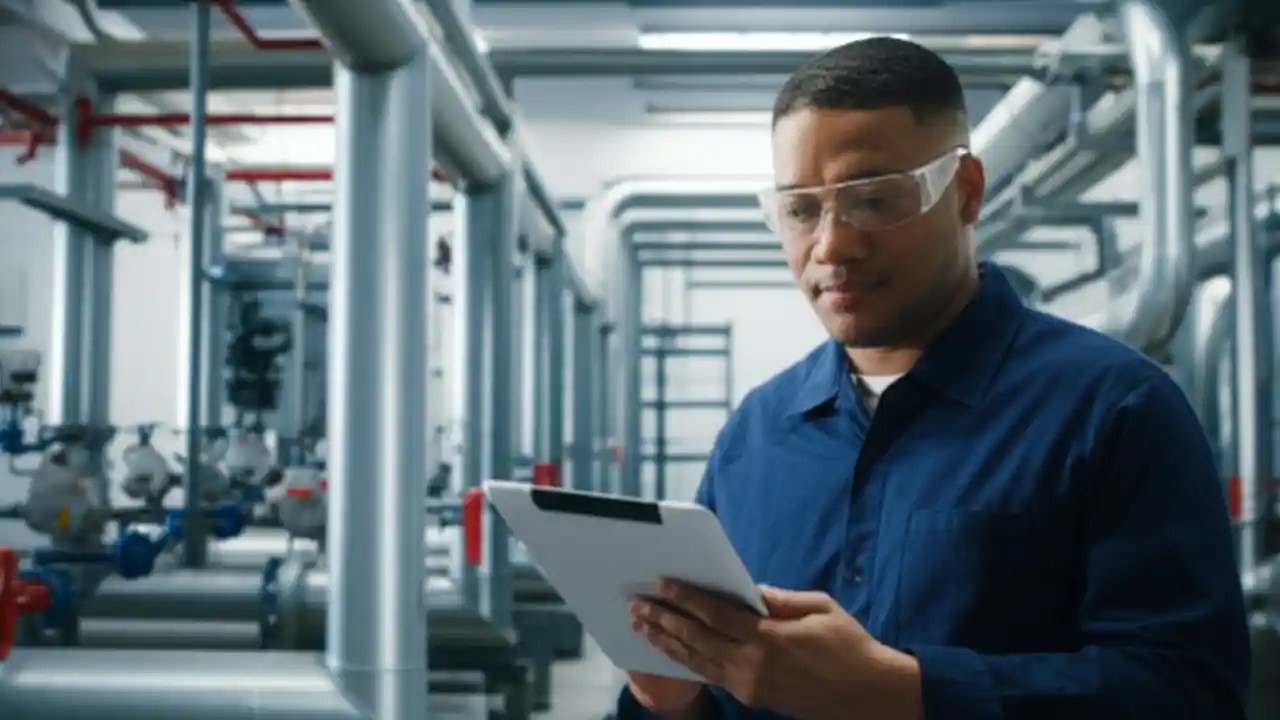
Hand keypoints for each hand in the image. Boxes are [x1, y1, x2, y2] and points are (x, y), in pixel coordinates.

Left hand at [629, 580, 923, 719]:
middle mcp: (753, 665)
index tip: (663, 583)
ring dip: (667, 642)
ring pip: (698, 661)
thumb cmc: (850, 646)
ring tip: (642, 626)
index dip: (687, 597)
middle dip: (664, 619)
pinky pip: (712, 675)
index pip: (717, 614)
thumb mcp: (820, 608)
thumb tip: (746, 590)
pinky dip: (688, 661)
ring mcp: (750, 685)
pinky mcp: (752, 697)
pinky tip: (672, 650)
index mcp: (770, 639)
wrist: (870, 696)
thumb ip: (778, 599)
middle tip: (637, 605)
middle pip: (697, 638)